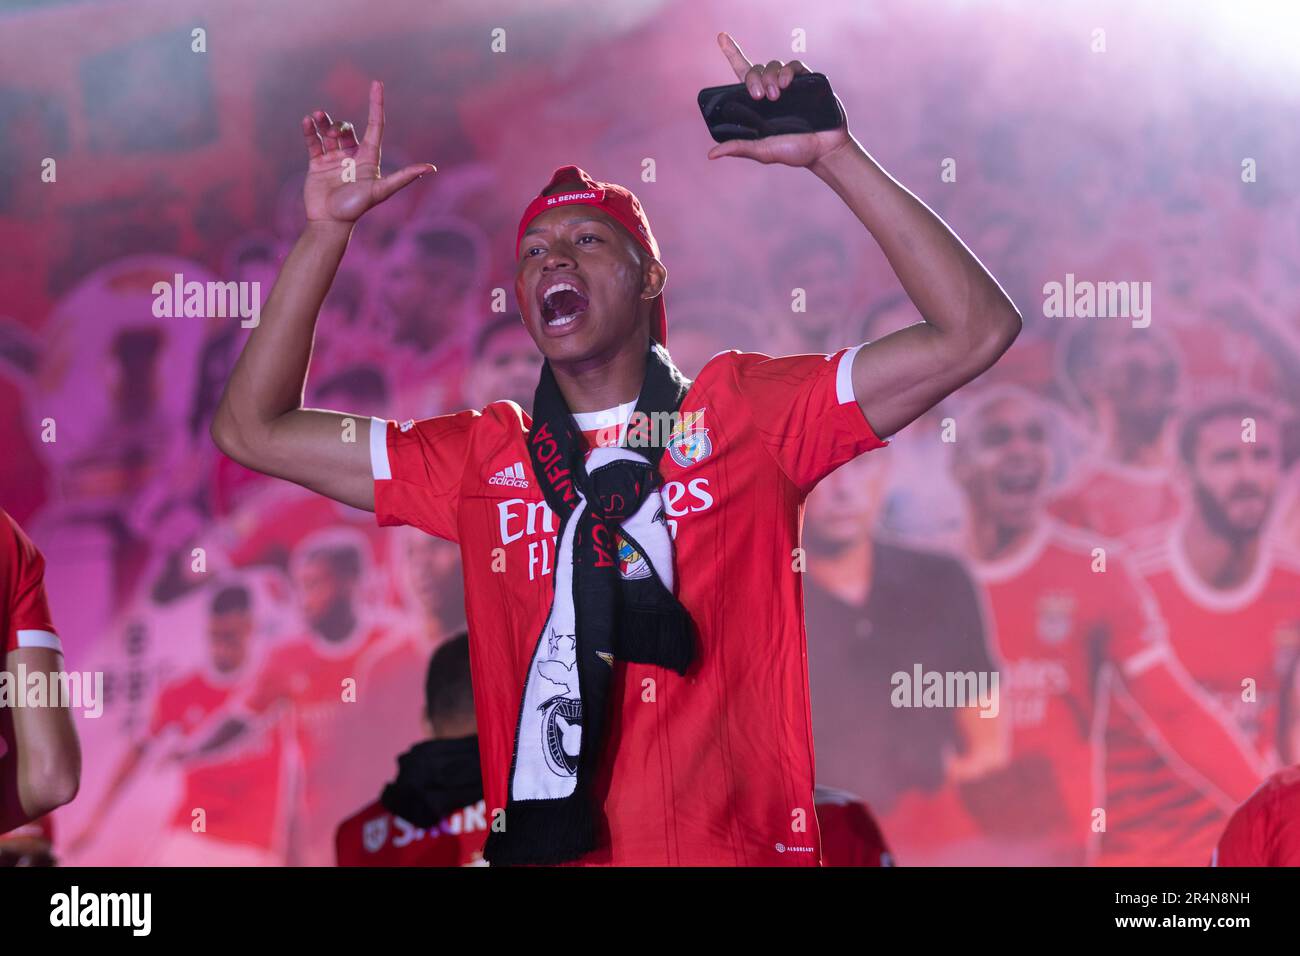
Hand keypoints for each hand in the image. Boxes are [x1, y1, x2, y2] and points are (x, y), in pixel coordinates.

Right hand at [301, 80, 434, 223]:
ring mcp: (334, 159)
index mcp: (369, 158)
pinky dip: (310, 130)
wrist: (330, 222)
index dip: (376, 105)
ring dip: (324, 122)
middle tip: (334, 133)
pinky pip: (313, 141)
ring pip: (329, 131)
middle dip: (340, 125)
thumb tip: (430, 168)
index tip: (377, 84)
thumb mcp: (381, 191)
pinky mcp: (318, 163)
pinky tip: (307, 122)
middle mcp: (353, 156)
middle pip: (348, 128)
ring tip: (316, 118)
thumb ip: (403, 178)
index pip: (375, 125)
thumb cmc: (356, 208)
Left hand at [706, 32, 851, 168]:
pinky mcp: (806, 80)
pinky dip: (787, 71)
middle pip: (756, 70)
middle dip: (754, 79)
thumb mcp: (762, 151)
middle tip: (759, 96)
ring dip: (770, 76)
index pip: (742, 73)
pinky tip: (786, 83)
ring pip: (773, 66)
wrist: (825, 150)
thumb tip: (712, 154)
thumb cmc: (793, 152)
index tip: (721, 36)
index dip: (732, 52)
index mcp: (757, 104)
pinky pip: (793, 66)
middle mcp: (771, 90)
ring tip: (776, 95)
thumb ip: (739, 148)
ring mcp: (789, 84)